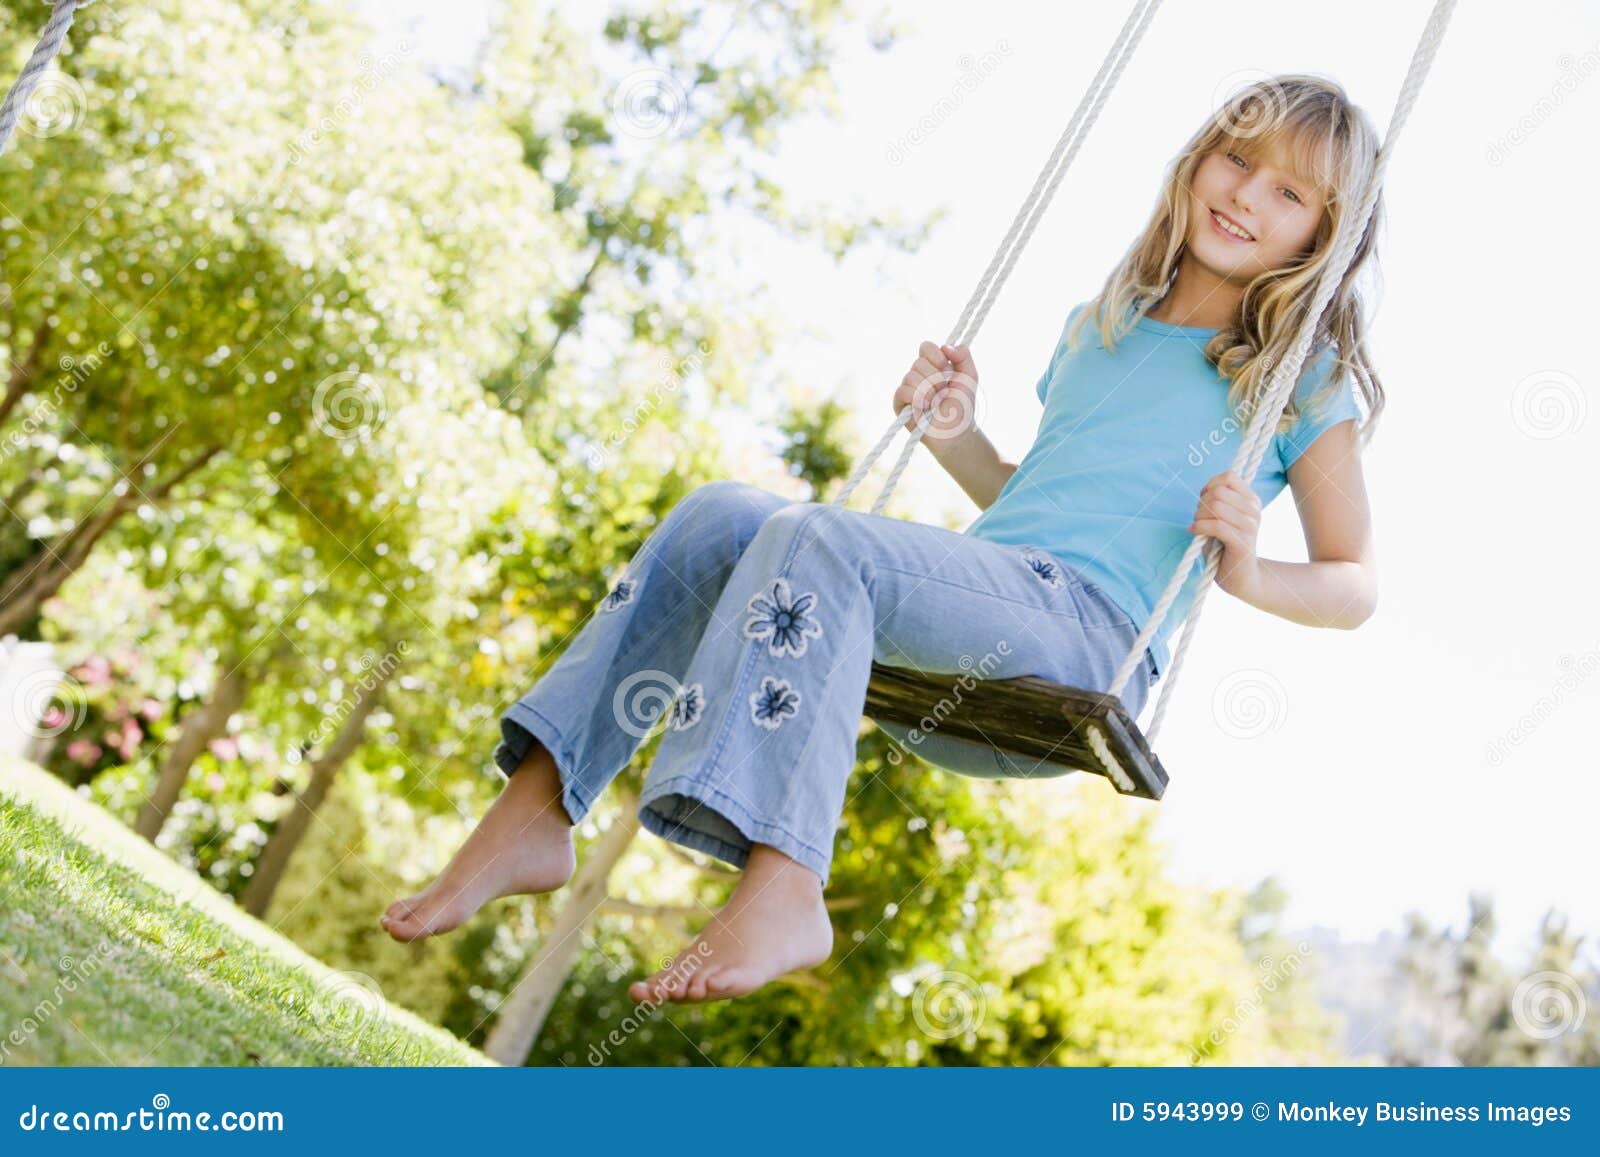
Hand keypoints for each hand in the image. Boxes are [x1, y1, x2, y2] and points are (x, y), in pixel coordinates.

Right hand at [892, 341, 979, 443]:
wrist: (956, 432)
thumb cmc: (962, 406)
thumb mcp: (970, 376)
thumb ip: (964, 355)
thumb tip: (945, 346)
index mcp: (933, 365)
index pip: (926, 347)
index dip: (936, 357)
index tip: (947, 370)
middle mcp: (918, 374)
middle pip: (918, 362)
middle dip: (936, 379)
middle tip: (943, 393)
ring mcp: (907, 388)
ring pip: (911, 376)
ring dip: (929, 391)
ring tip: (935, 403)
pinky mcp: (899, 403)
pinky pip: (902, 391)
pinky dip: (917, 399)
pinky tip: (925, 408)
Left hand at [1188, 470, 1262, 596]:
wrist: (1242, 577)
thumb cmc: (1226, 546)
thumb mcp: (1223, 518)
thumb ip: (1218, 501)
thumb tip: (1205, 490)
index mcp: (1252, 501)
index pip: (1229, 477)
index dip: (1210, 485)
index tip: (1203, 500)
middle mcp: (1254, 510)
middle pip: (1218, 491)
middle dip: (1201, 503)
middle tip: (1198, 517)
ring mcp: (1250, 525)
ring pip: (1216, 506)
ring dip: (1199, 516)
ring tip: (1197, 526)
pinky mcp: (1242, 541)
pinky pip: (1216, 525)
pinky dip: (1199, 527)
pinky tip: (1194, 532)